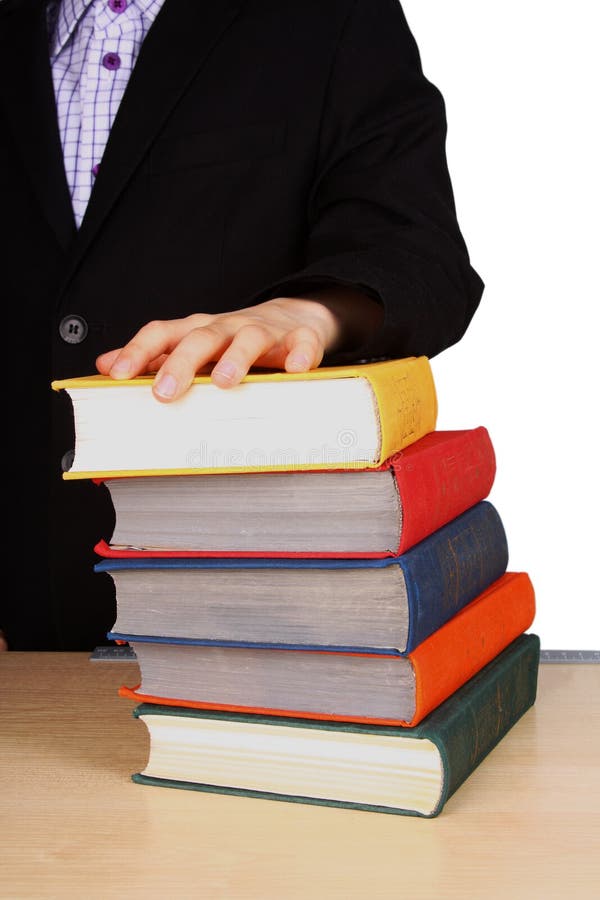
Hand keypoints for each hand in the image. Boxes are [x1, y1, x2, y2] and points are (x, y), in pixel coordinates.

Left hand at [96, 288, 381, 401]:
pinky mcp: (300, 338)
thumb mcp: (193, 346)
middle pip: (201, 338)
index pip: (162, 333)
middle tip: (165, 393)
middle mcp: (227, 327)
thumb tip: (103, 366)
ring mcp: (264, 331)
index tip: (117, 376)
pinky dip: (299, 354)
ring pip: (249, 338)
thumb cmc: (235, 341)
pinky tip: (295, 369)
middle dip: (181, 364)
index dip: (138, 352)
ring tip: (225, 382)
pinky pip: (301, 344)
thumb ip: (153, 358)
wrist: (295, 317)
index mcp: (197, 330)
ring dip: (236, 358)